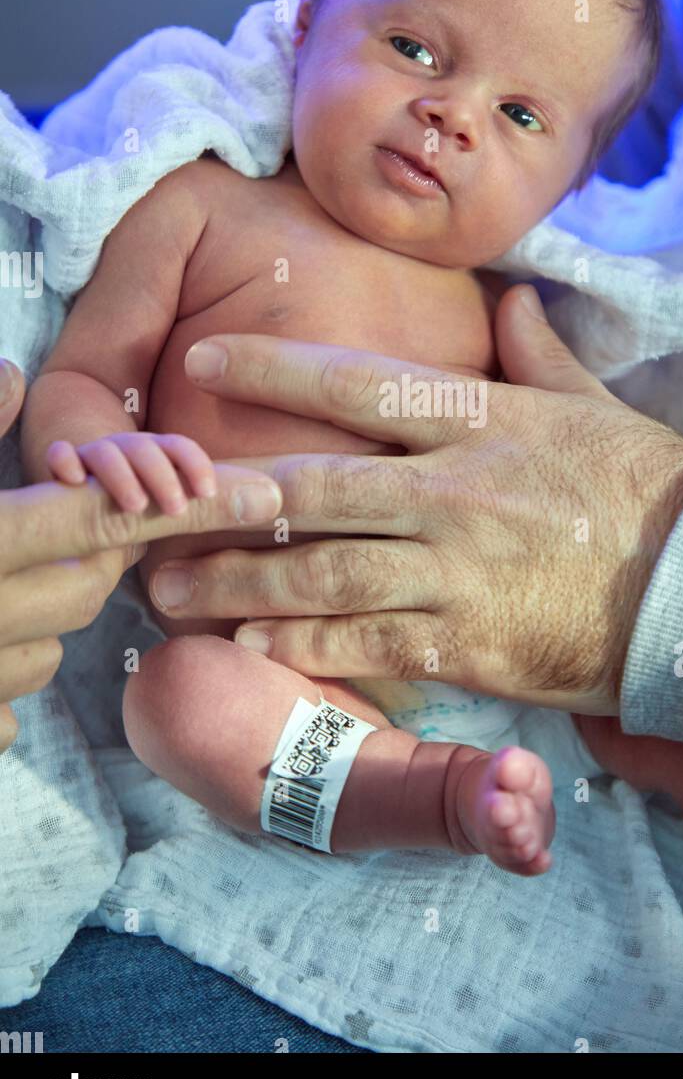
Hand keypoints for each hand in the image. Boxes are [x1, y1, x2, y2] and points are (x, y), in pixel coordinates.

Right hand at [0, 358, 282, 751]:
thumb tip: (11, 373)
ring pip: (53, 650)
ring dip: (42, 613)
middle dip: (90, 550)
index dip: (184, 500)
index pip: (98, 518)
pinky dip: (1, 671)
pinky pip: (5, 706)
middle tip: (63, 519)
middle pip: (88, 585)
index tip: (261, 493)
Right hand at [46, 431, 217, 515]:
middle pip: (145, 448)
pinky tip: (72, 478)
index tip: (204, 490)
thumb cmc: (140, 517)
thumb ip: (213, 508)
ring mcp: (92, 463)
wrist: (81, 518)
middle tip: (175, 507)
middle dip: (163, 474)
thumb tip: (274, 498)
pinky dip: (65, 460)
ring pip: (106, 452)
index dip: (194, 464)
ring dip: (121, 473)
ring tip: (134, 505)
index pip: (179, 448)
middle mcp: (128, 456)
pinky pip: (60, 455)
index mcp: (159, 462)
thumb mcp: (175, 512)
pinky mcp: (59, 475)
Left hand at [149, 285, 682, 713]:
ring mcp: (458, 572)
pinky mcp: (469, 644)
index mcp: (480, 421)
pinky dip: (307, 648)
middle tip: (157, 506)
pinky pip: (369, 647)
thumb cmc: (645, 487)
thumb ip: (537, 352)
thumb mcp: (592, 405)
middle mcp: (455, 492)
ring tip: (172, 592)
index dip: (272, 371)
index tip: (202, 362)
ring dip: (241, 583)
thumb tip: (509, 297)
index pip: (358, 384)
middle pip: (318, 487)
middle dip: (228, 499)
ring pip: (325, 575)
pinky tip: (253, 647)